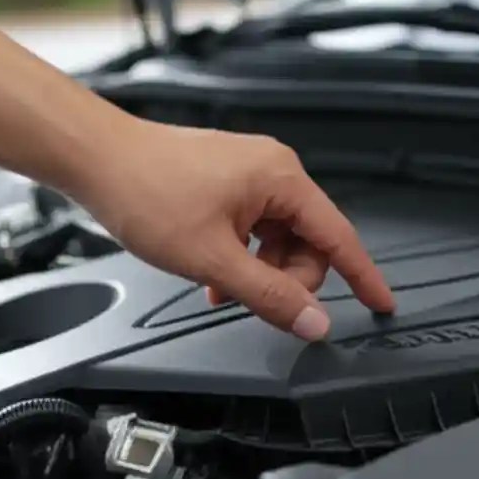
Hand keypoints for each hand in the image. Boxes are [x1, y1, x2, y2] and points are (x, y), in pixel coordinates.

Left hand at [67, 120, 395, 340]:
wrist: (95, 157)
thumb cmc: (145, 190)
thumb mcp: (212, 259)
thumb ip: (269, 296)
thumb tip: (314, 321)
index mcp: (281, 179)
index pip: (339, 236)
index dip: (363, 276)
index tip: (382, 303)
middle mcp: (272, 170)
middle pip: (307, 243)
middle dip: (287, 280)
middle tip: (252, 301)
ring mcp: (248, 173)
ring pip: (278, 240)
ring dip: (258, 272)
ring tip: (220, 289)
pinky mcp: (227, 180)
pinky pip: (253, 229)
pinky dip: (241, 257)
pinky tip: (214, 274)